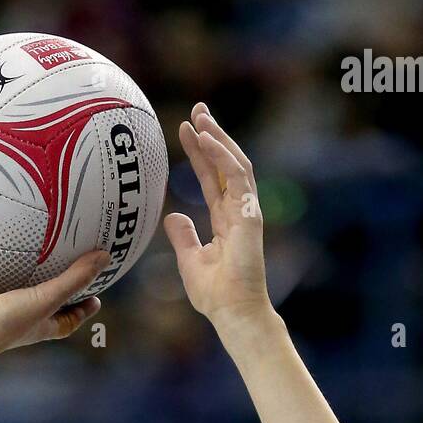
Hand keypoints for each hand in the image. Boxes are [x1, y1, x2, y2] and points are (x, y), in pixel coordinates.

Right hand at [0, 250, 109, 363]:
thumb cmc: (5, 325)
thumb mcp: (46, 300)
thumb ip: (73, 279)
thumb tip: (105, 256)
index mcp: (34, 325)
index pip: (64, 321)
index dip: (81, 310)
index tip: (95, 298)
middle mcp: (10, 318)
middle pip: (31, 304)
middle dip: (42, 288)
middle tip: (56, 264)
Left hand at [164, 103, 272, 328]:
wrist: (233, 312)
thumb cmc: (215, 295)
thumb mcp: (190, 261)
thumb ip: (183, 237)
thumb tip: (172, 216)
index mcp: (225, 220)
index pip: (212, 178)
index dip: (199, 154)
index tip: (185, 131)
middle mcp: (238, 211)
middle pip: (225, 164)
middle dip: (212, 135)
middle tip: (197, 110)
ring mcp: (246, 211)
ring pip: (235, 163)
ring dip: (218, 138)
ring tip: (201, 116)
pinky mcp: (250, 215)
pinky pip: (238, 177)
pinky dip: (223, 155)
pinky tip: (208, 139)